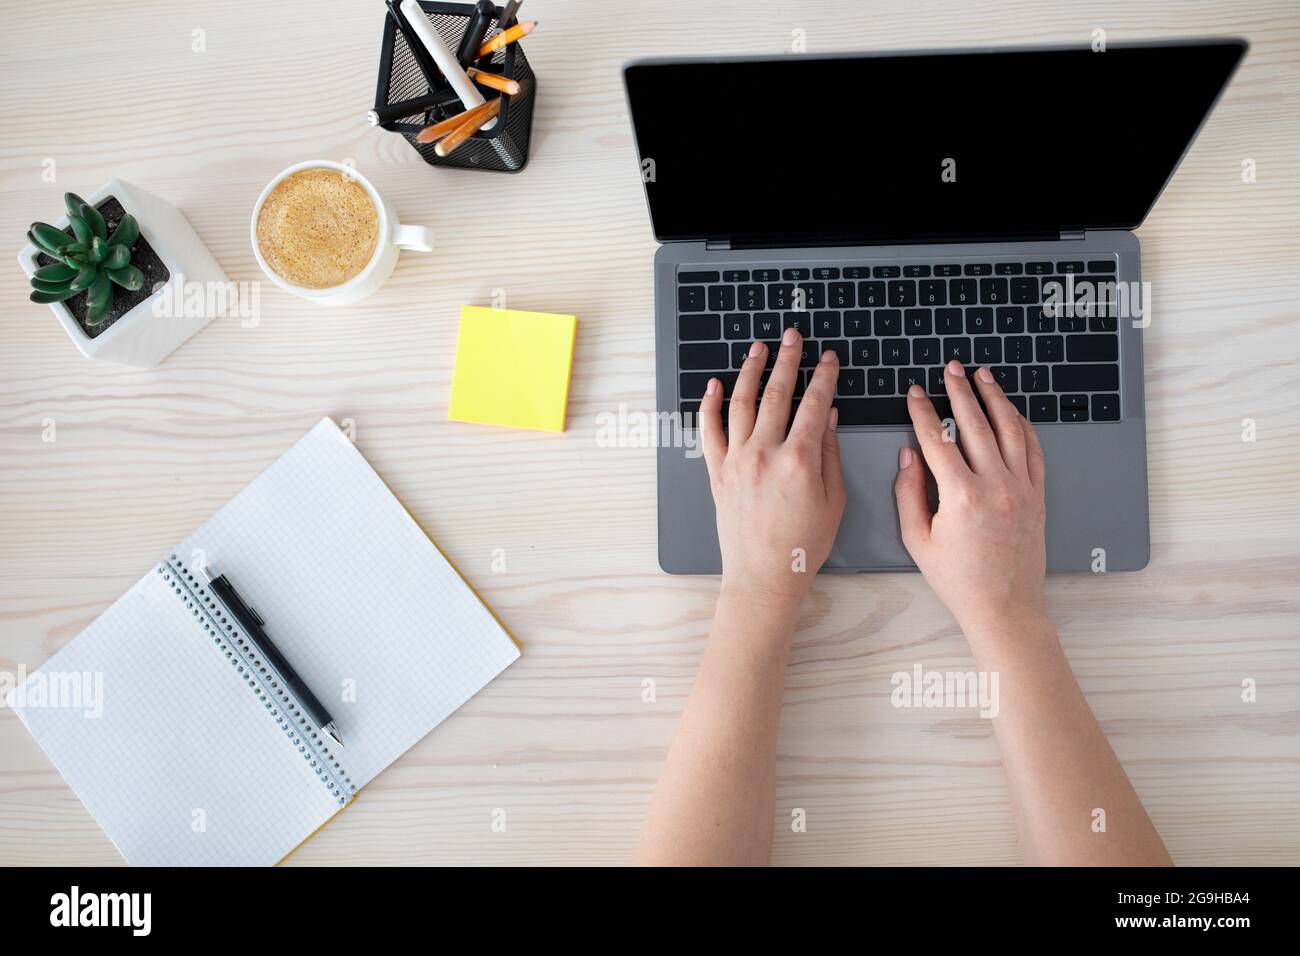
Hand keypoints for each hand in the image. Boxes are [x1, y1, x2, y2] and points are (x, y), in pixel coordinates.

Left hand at [699, 328, 846, 612]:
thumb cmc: (803, 546)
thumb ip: (829, 454)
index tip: (828, 358)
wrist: (764, 576)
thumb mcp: (833, 500)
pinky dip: (709, 405)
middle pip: (777, 394)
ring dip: (750, 371)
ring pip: (741, 403)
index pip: (814, 404)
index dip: (823, 377)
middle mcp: (764, 453)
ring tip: (759, 349)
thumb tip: (827, 416)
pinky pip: (709, 431)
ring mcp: (737, 461)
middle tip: (793, 338)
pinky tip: (714, 385)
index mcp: (799, 460)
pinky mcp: (717, 472)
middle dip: (787, 361)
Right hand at [894, 361, 1047, 641]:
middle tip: (951, 369)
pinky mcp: (1038, 496)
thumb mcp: (917, 540)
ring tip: (983, 377)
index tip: (914, 393)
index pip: (938, 440)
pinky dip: (1022, 425)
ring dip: (995, 398)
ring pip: (1010, 429)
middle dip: (960, 392)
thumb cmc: (958, 580)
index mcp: (961, 497)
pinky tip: (1012, 411)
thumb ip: (908, 492)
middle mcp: (995, 486)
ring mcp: (1021, 489)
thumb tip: (909, 454)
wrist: (1004, 607)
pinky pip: (1032, 450)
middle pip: (976, 425)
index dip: (922, 412)